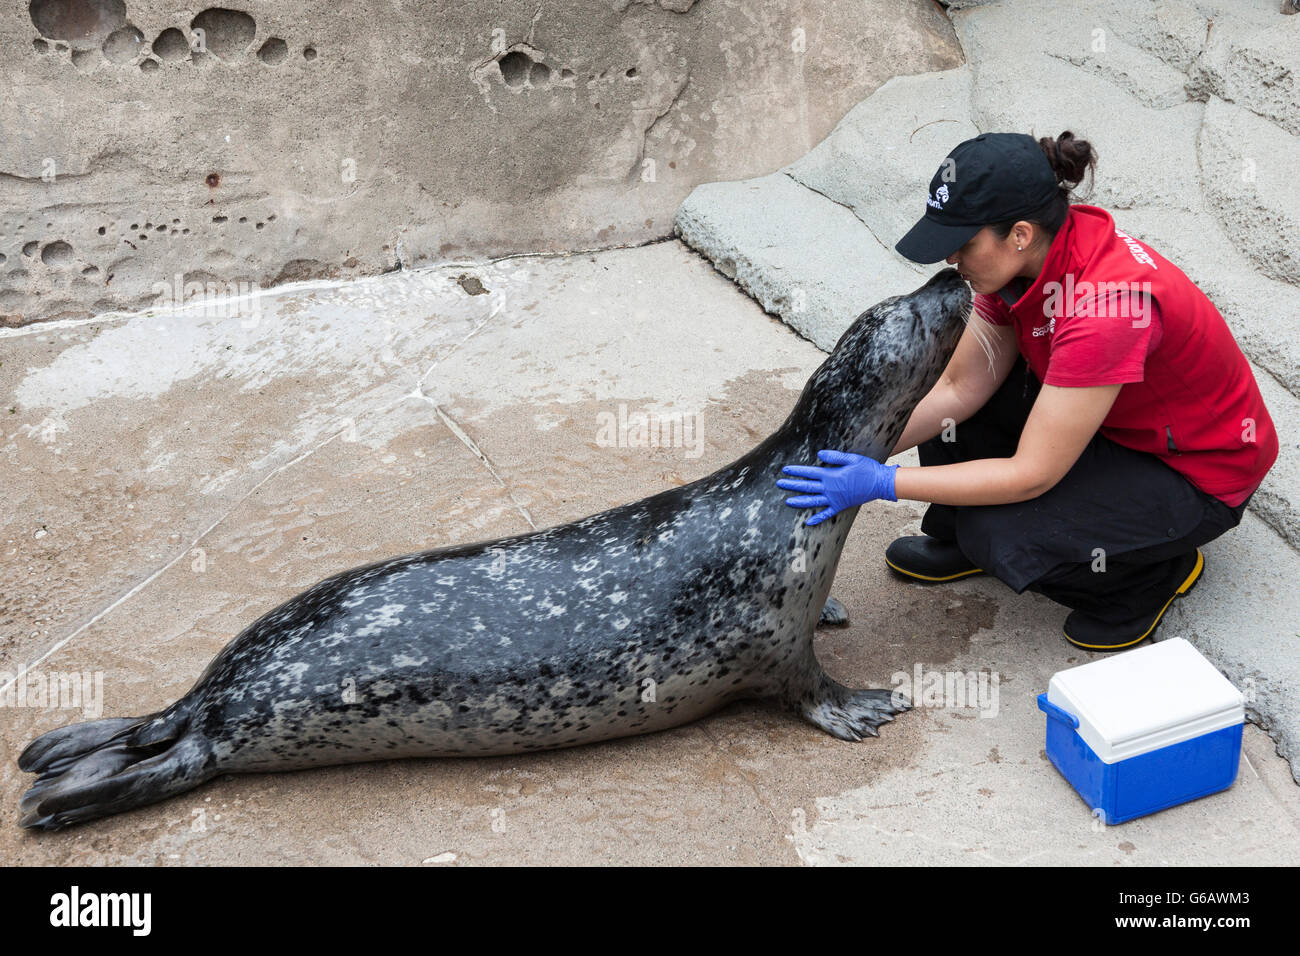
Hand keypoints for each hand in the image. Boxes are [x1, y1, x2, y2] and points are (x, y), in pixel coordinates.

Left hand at [776, 449, 897, 526]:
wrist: (881, 483)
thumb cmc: (867, 469)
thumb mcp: (851, 458)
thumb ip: (834, 457)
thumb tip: (819, 455)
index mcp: (831, 476)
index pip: (809, 473)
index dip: (796, 471)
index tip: (785, 470)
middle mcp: (830, 489)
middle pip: (807, 487)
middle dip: (792, 485)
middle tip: (779, 483)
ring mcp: (835, 499)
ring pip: (813, 501)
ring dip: (799, 501)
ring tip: (787, 501)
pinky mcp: (841, 506)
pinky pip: (827, 514)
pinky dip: (817, 518)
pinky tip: (808, 522)